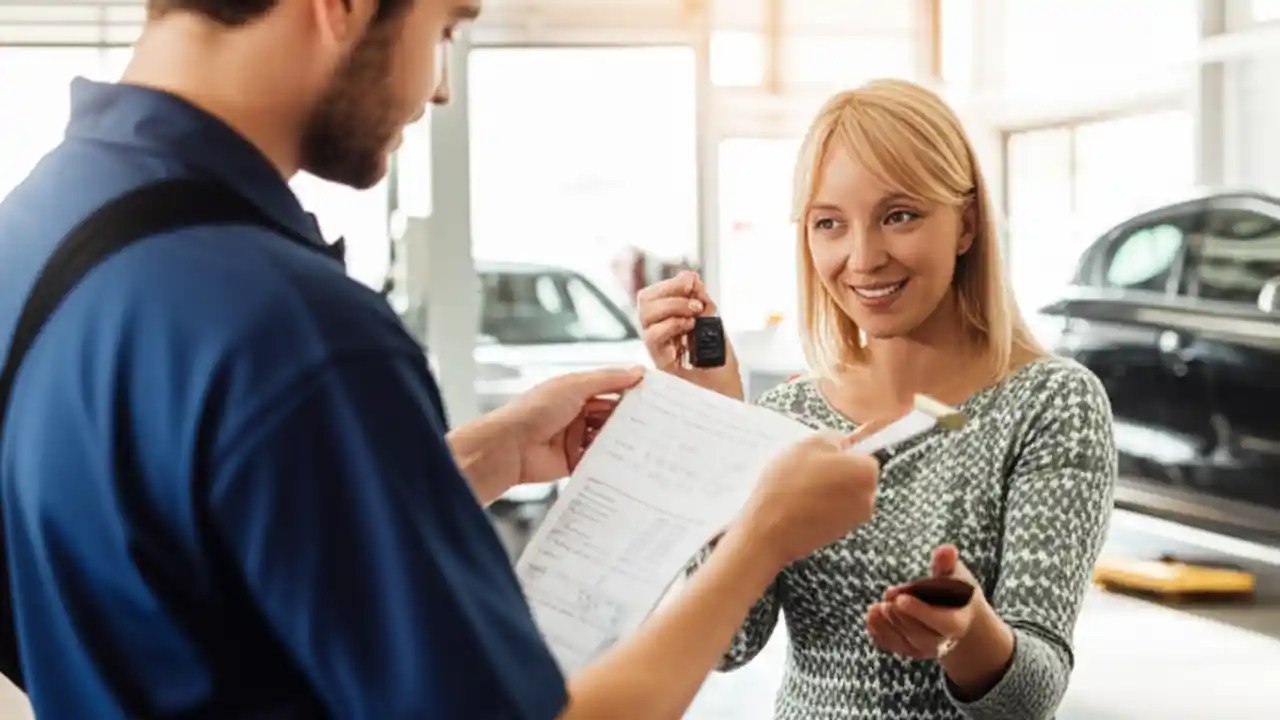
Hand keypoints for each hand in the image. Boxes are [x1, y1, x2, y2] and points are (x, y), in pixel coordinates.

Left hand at [494, 367, 643, 485]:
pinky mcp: (572, 462)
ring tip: (647, 444)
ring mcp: (574, 439)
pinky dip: (609, 462)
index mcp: (574, 392)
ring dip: (621, 442)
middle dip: (630, 421)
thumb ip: (607, 380)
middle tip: (657, 424)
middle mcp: (576, 415)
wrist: (509, 447)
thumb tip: (637, 371)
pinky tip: (627, 462)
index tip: (654, 398)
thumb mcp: (574, 386)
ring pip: (606, 440)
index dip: (630, 394)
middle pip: (610, 417)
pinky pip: (596, 462)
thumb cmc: (534, 410)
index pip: (609, 391)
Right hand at [636, 271, 741, 398]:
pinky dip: (670, 325)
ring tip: (694, 313)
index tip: (692, 280)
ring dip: (671, 306)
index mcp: (673, 332)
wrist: (732, 413)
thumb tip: (693, 280)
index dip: (670, 285)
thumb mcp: (718, 337)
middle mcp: (662, 342)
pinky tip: (688, 327)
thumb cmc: (725, 384)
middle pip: (645, 304)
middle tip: (693, 296)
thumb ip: (706, 310)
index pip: (656, 299)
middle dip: (669, 291)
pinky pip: (652, 340)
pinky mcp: (662, 370)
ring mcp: (661, 355)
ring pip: (645, 318)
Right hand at [738, 427, 880, 567]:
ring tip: (798, 488)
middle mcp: (869, 498)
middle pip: (854, 474)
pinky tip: (798, 504)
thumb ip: (835, 438)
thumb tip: (845, 443)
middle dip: (835, 470)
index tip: (818, 456)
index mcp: (867, 472)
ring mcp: (855, 519)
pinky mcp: (838, 534)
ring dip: (826, 488)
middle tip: (805, 469)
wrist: (770, 530)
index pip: (862, 453)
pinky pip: (832, 510)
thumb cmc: (789, 484)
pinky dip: (820, 505)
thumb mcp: (809, 444)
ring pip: (842, 492)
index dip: (838, 452)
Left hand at [867, 544, 982, 660]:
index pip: (941, 622)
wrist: (954, 613)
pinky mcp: (906, 649)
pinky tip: (871, 615)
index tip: (901, 599)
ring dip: (887, 624)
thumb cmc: (954, 589)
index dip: (920, 612)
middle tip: (889, 595)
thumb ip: (947, 563)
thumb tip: (946, 550)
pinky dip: (878, 633)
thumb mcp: (955, 574)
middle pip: (918, 634)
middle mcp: (940, 641)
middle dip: (901, 615)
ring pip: (903, 642)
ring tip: (877, 606)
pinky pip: (891, 646)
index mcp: (956, 623)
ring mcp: (922, 649)